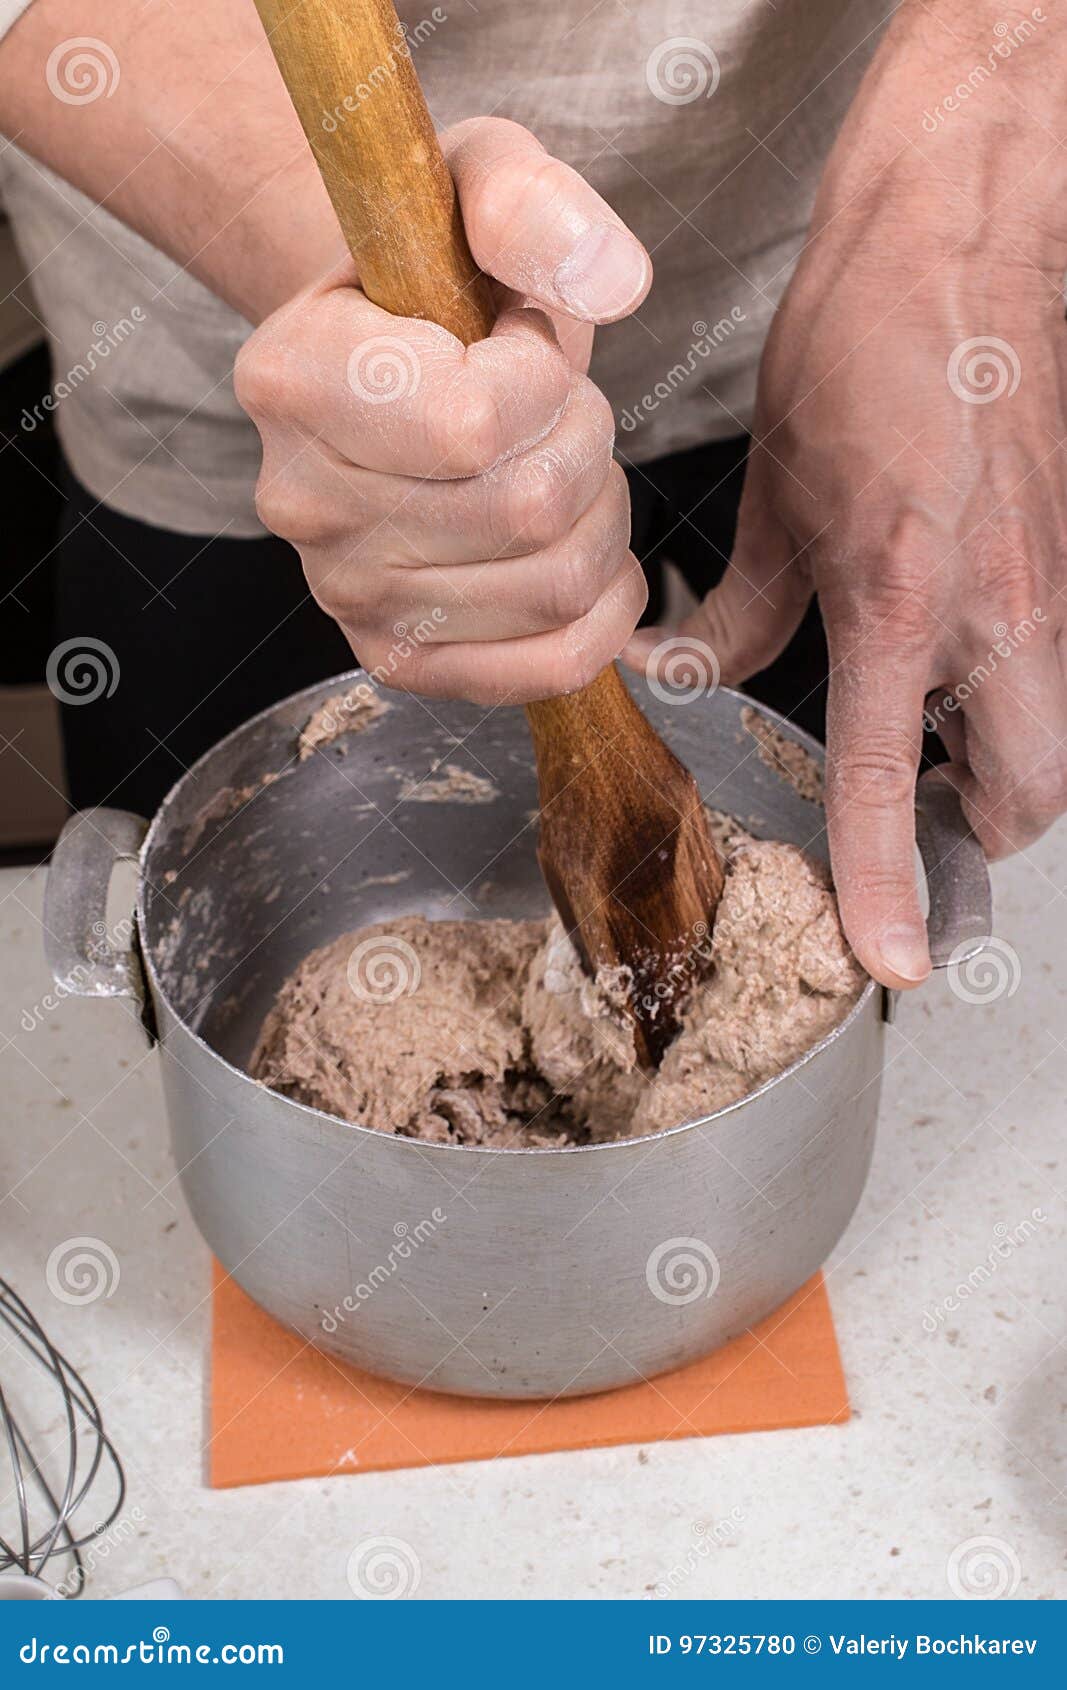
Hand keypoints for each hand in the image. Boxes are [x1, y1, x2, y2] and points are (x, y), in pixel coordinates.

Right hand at [236, 117, 650, 705]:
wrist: (387, 354)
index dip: (543, 378)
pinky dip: (603, 611)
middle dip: (584, 442)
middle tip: (556, 407)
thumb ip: (532, 206)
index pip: (471, 424)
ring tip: (562, 465)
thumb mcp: (476, 184)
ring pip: (554, 586)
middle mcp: (299, 502)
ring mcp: (345, 594)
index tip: (524, 341)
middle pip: (528, 511)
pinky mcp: (398, 657)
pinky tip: (585, 547)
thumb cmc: (436, 272)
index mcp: (291, 379)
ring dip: (600, 517)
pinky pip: (547, 666)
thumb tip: (611, 282)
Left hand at [625, 11, 1066, 990]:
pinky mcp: (1064, 556)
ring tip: (923, 752)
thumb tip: (693, 669)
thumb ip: (745, 607)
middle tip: (914, 834)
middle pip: (1025, 791)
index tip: (889, 959)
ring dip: (995, 767)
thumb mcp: (777, 491)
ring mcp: (1049, 582)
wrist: (965, 233)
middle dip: (977, 838)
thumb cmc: (864, 344)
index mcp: (902, 601)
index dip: (883, 884)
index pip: (882, 781)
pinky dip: (1005, 695)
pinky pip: (1048, 663)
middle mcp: (998, 609)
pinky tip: (948, 665)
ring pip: (1049, 732)